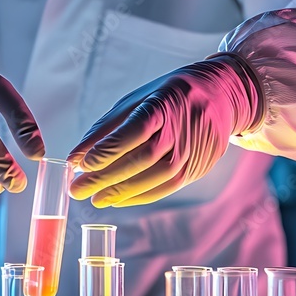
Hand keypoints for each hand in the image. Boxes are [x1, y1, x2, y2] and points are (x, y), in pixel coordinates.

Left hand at [67, 54, 263, 206]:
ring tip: (96, 198)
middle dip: (107, 177)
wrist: (219, 95)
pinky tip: (119, 199)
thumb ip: (106, 128)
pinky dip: (140, 196)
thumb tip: (76, 158)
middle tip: (78, 189)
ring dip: (122, 191)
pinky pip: (168, 187)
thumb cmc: (167, 96)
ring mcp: (195, 150)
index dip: (108, 149)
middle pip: (143, 157)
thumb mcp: (136, 100)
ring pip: (157, 176)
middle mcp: (183, 128)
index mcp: (165, 103)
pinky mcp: (199, 167)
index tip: (81, 165)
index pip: (135, 130)